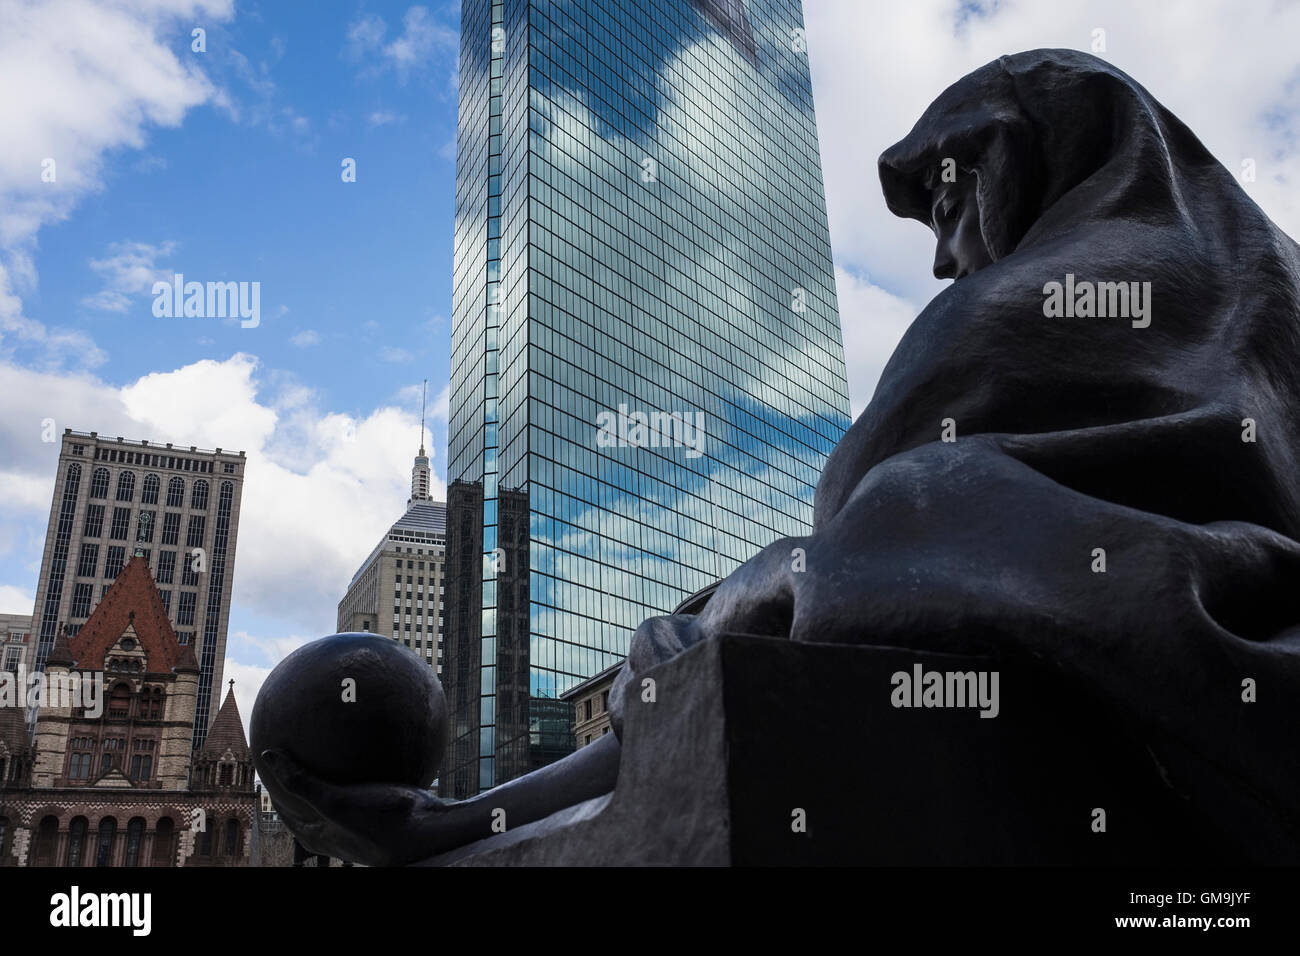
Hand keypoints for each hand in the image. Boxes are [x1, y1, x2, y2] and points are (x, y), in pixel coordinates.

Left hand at [258, 749, 450, 866]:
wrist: (428, 830)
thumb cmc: (378, 822)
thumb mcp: (333, 801)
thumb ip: (300, 780)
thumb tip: (268, 754)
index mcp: (321, 836)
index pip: (288, 815)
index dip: (277, 793)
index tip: (271, 768)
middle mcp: (340, 830)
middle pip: (314, 804)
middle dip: (306, 782)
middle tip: (300, 753)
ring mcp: (362, 820)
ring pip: (342, 793)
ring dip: (336, 773)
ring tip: (334, 745)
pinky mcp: (383, 808)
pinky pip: (366, 784)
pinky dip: (363, 767)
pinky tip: (369, 744)